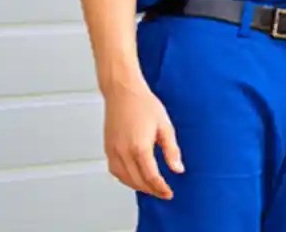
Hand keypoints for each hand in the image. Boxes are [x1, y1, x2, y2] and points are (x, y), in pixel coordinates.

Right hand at [103, 82, 182, 199]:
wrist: (123, 92)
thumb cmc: (144, 104)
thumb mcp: (165, 126)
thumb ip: (171, 150)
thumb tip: (178, 169)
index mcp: (139, 147)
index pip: (151, 177)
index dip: (161, 188)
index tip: (169, 193)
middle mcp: (123, 152)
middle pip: (138, 181)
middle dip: (152, 190)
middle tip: (163, 193)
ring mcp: (113, 151)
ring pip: (124, 179)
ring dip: (138, 187)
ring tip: (151, 188)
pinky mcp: (108, 149)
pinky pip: (115, 171)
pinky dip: (125, 179)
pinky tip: (135, 177)